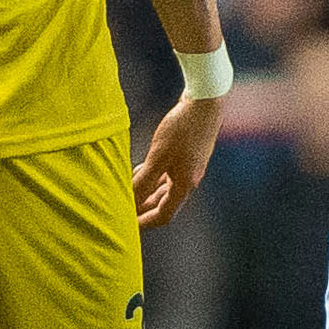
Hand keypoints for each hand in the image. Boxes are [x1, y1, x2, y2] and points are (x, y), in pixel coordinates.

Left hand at [134, 91, 221, 227]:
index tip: (128, 226)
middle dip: (144, 208)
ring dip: (147, 191)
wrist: (204, 102)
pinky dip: (153, 175)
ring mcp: (189, 166)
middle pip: (165, 202)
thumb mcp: (158, 156)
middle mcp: (189, 179)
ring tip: (127, 190)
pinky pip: (167, 173)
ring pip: (165, 187)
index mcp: (185, 185)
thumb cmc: (182, 129)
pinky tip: (139, 169)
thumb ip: (144, 180)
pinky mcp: (187, 154)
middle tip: (124, 210)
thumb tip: (130, 200)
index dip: (145, 222)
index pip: (164, 214)